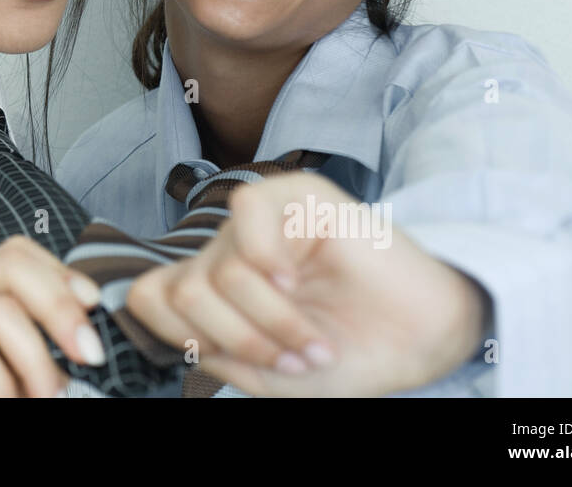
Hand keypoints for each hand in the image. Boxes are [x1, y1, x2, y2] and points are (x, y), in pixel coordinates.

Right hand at [0, 235, 105, 396]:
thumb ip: (36, 342)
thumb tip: (88, 332)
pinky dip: (1, 385)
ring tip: (45, 396)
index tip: (95, 307)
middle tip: (88, 352)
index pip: (15, 255)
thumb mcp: (9, 372)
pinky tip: (4, 404)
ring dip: (36, 361)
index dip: (61, 275)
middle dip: (60, 306)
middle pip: (9, 266)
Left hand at [125, 172, 491, 395]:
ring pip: (220, 269)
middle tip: (295, 357)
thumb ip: (212, 353)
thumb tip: (170, 330)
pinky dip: (269, 263)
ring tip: (314, 340)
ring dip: (270, 321)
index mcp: (213, 289)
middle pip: (186, 292)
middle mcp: (228, 251)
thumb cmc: (348, 353)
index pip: (148, 296)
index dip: (179, 337)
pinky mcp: (296, 194)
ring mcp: (259, 223)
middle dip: (239, 340)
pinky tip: (298, 282)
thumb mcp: (267, 376)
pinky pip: (245, 213)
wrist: (422, 339)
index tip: (229, 363)